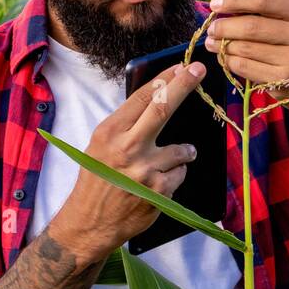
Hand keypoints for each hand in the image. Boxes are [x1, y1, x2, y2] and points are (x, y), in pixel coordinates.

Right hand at [52, 60, 205, 261]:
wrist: (90, 222)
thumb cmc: (97, 179)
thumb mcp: (101, 145)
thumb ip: (127, 125)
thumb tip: (160, 96)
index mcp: (109, 132)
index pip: (142, 98)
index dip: (165, 79)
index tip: (181, 66)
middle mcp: (126, 147)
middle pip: (162, 108)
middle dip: (184, 85)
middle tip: (199, 70)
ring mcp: (144, 169)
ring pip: (182, 149)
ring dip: (183, 153)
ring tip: (164, 163)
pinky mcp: (159, 190)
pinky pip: (181, 173)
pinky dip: (175, 175)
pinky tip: (157, 183)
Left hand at [204, 0, 288, 117]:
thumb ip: (267, 10)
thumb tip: (223, 1)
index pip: (264, 0)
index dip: (235, 1)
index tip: (216, 4)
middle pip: (251, 26)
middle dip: (224, 26)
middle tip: (212, 28)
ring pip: (245, 49)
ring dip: (222, 45)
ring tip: (214, 43)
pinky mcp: (285, 82)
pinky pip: (246, 68)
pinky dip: (231, 61)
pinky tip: (227, 58)